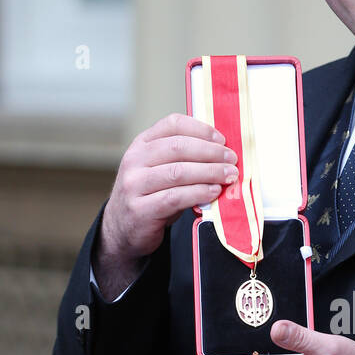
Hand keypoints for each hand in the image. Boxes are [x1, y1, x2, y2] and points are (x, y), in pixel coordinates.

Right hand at [94, 113, 238, 297]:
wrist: (122, 230)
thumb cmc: (150, 197)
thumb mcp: (160, 170)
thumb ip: (183, 159)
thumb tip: (222, 154)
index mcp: (141, 144)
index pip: (172, 124)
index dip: (201, 129)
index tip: (222, 140)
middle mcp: (134, 161)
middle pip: (178, 147)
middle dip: (210, 152)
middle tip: (232, 159)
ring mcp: (135, 185)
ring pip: (178, 172)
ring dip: (209, 172)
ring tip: (229, 176)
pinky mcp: (141, 209)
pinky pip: (175, 197)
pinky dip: (199, 193)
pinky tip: (214, 192)